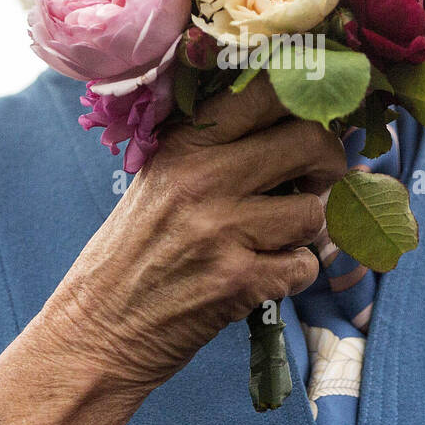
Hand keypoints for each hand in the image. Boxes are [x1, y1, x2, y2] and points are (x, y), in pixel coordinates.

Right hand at [35, 72, 347, 407]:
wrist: (94, 332)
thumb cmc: (132, 254)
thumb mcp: (160, 181)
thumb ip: (216, 150)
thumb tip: (297, 126)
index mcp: (184, 145)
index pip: (267, 91)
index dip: (308, 103)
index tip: (314, 123)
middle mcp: (204, 178)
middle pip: (309, 141)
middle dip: (329, 163)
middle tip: (319, 180)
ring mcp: (222, 230)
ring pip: (315, 211)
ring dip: (307, 231)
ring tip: (277, 239)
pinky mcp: (238, 282)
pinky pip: (306, 266)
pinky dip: (295, 275)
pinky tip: (264, 276)